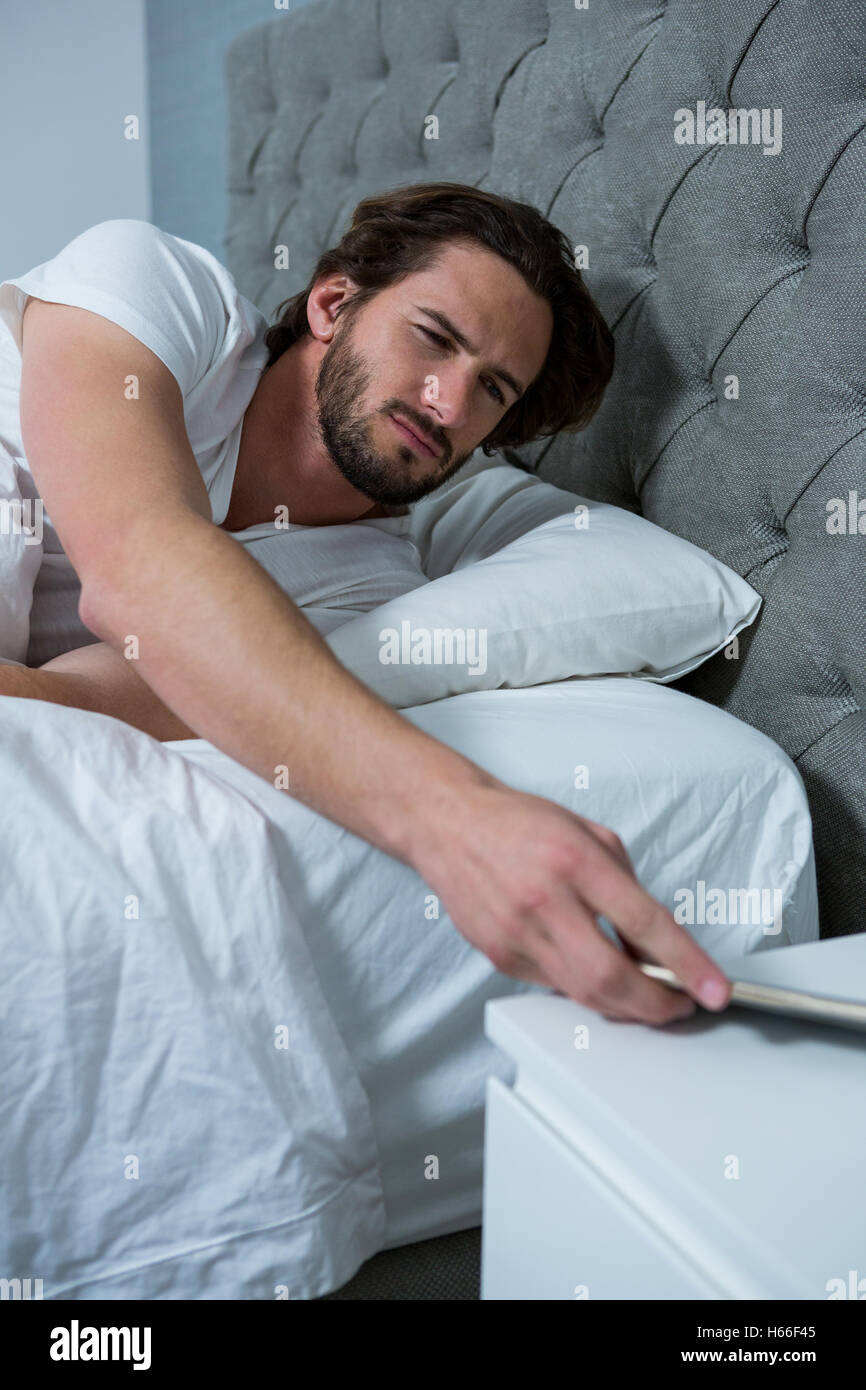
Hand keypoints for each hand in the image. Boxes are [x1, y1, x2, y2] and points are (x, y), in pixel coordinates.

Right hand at [412, 781, 730, 1025]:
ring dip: (624, 1005)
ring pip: (583, 993)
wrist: (450, 825)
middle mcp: (545, 899)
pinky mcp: (499, 955)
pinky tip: (594, 974)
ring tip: (647, 998)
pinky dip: (583, 987)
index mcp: (576, 860)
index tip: (714, 988)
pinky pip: (554, 986)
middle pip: (611, 977)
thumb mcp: (591, 836)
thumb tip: (655, 945)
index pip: (646, 924)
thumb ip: (627, 888)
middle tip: (679, 1004)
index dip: (688, 964)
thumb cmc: (520, 824)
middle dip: (656, 1004)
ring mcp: (517, 932)